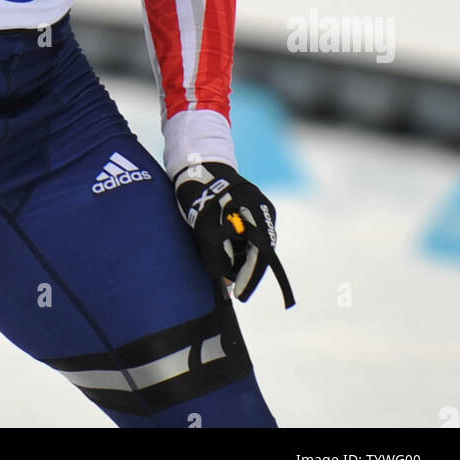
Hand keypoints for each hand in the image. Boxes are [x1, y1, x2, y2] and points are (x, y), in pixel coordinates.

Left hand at [174, 161, 294, 307]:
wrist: (196, 163)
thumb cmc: (199, 192)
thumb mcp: (205, 226)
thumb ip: (217, 255)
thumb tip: (226, 281)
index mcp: (256, 213)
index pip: (259, 255)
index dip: (249, 279)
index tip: (240, 296)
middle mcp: (263, 211)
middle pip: (259, 251)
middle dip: (245, 270)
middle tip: (232, 290)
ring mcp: (258, 208)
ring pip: (253, 244)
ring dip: (240, 258)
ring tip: (224, 271)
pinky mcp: (249, 207)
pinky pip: (248, 234)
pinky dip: (238, 246)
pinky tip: (225, 254)